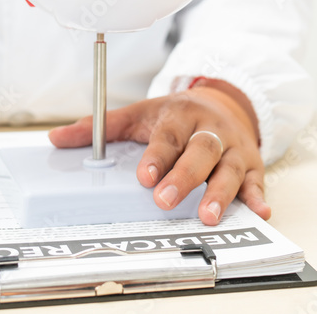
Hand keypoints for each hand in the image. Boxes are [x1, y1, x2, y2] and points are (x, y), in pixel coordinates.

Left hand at [49, 82, 269, 225]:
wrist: (224, 102)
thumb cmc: (177, 115)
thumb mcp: (140, 113)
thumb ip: (101, 127)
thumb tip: (57, 138)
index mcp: (181, 114)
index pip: (168, 135)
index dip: (156, 156)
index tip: (144, 176)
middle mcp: (210, 130)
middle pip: (200, 151)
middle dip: (184, 176)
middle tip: (165, 200)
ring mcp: (233, 148)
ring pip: (229, 169)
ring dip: (220, 192)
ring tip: (208, 215)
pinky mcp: (251, 164)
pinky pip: (256, 181)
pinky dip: (258, 196)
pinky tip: (259, 211)